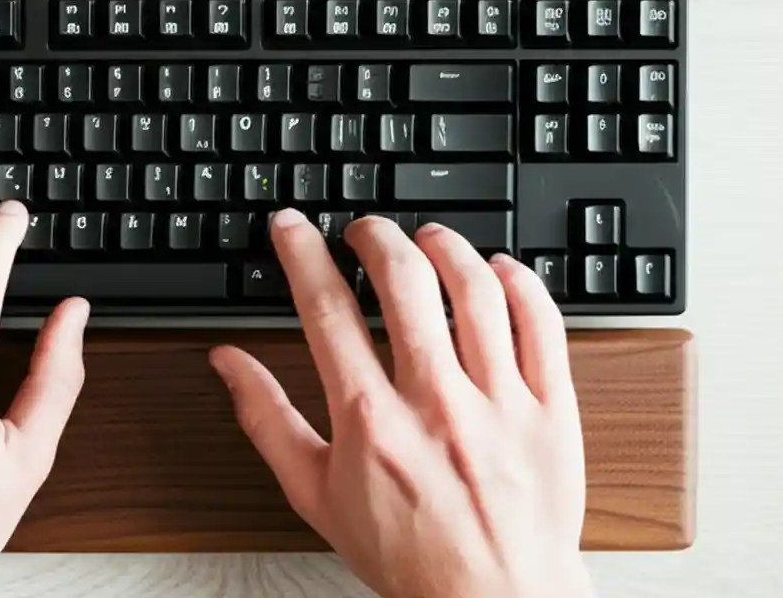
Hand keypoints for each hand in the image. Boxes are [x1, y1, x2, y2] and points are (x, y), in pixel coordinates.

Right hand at [211, 210, 591, 597]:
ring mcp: (500, 402)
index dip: (303, 254)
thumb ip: (266, 419)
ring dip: (445, 247)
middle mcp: (436, 403)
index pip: (327, 310)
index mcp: (371, 421)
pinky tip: (497, 270)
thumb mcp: (314, 493)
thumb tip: (229, 364)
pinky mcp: (552, 408)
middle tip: (363, 230)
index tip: (293, 228)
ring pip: (476, 290)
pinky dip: (519, 282)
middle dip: (375, 236)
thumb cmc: (406, 553)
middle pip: (405, 281)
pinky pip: (542, 323)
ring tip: (426, 239)